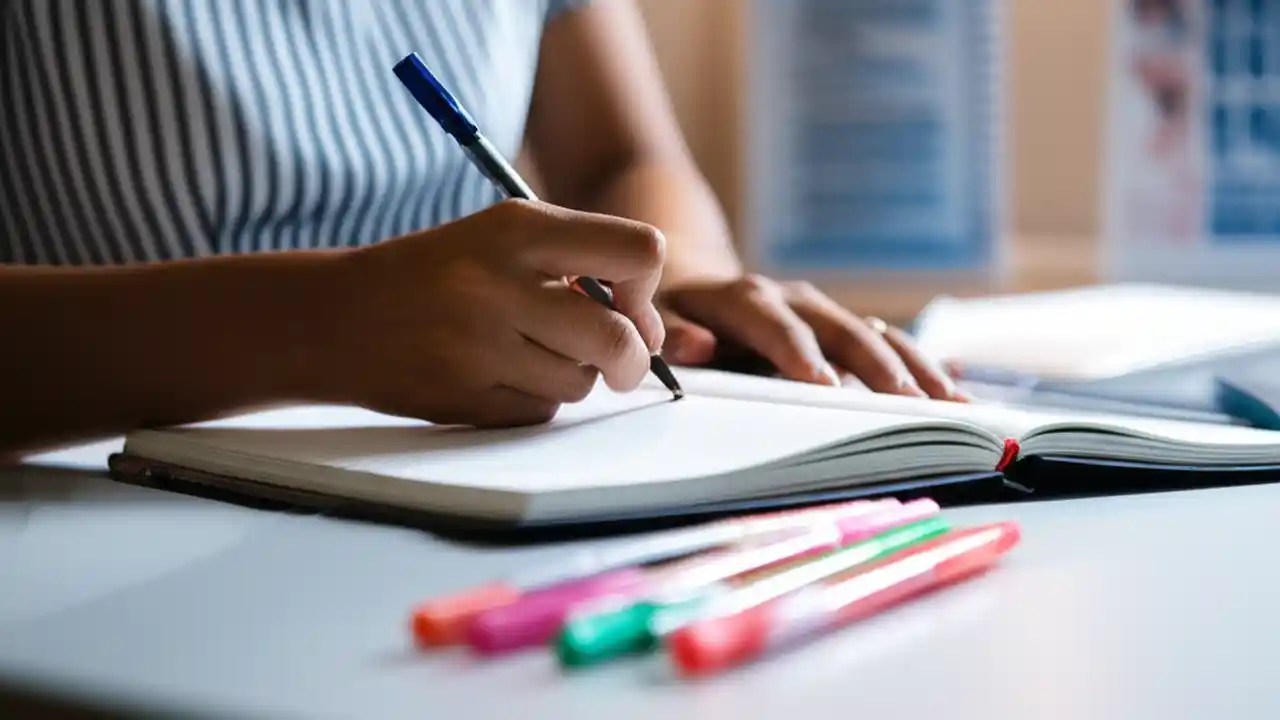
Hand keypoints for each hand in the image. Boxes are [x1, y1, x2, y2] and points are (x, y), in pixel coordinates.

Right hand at [329, 200, 665, 426]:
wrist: (333, 318)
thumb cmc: (435, 274)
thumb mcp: (500, 237)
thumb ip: (576, 264)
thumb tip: (649, 328)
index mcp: (519, 228)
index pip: (638, 253)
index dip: (646, 291)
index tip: (626, 305)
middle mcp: (501, 283)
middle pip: (617, 338)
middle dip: (631, 359)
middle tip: (620, 362)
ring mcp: (481, 346)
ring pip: (581, 382)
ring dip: (573, 376)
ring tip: (527, 352)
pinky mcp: (467, 398)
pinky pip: (542, 411)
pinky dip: (534, 400)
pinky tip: (495, 376)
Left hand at [657, 275, 964, 400]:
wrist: (693, 282)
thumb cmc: (672, 315)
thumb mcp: (659, 318)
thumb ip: (675, 335)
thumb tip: (695, 347)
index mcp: (744, 297)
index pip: (774, 322)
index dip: (798, 352)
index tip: (823, 387)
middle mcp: (792, 299)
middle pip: (841, 329)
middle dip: (875, 366)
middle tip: (907, 404)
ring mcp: (824, 313)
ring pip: (877, 336)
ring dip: (915, 368)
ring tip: (953, 404)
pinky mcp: (843, 329)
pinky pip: (889, 346)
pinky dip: (922, 368)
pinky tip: (959, 394)